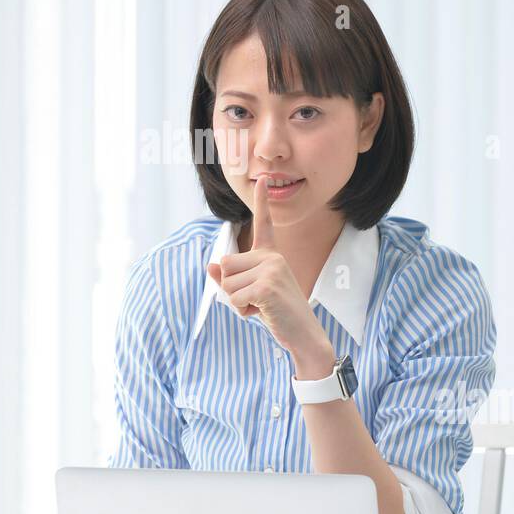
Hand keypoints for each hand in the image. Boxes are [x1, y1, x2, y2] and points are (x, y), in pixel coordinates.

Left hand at [206, 174, 331, 356]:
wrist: (303, 335)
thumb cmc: (277, 313)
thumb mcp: (250, 293)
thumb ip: (229, 279)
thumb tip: (209, 264)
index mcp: (270, 255)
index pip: (263, 224)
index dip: (262, 200)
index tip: (263, 178)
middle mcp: (272, 257)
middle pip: (224, 264)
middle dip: (231, 288)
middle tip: (256, 300)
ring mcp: (271, 270)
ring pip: (226, 284)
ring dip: (237, 302)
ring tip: (261, 307)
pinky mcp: (267, 286)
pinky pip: (234, 297)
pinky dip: (242, 311)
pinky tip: (263, 313)